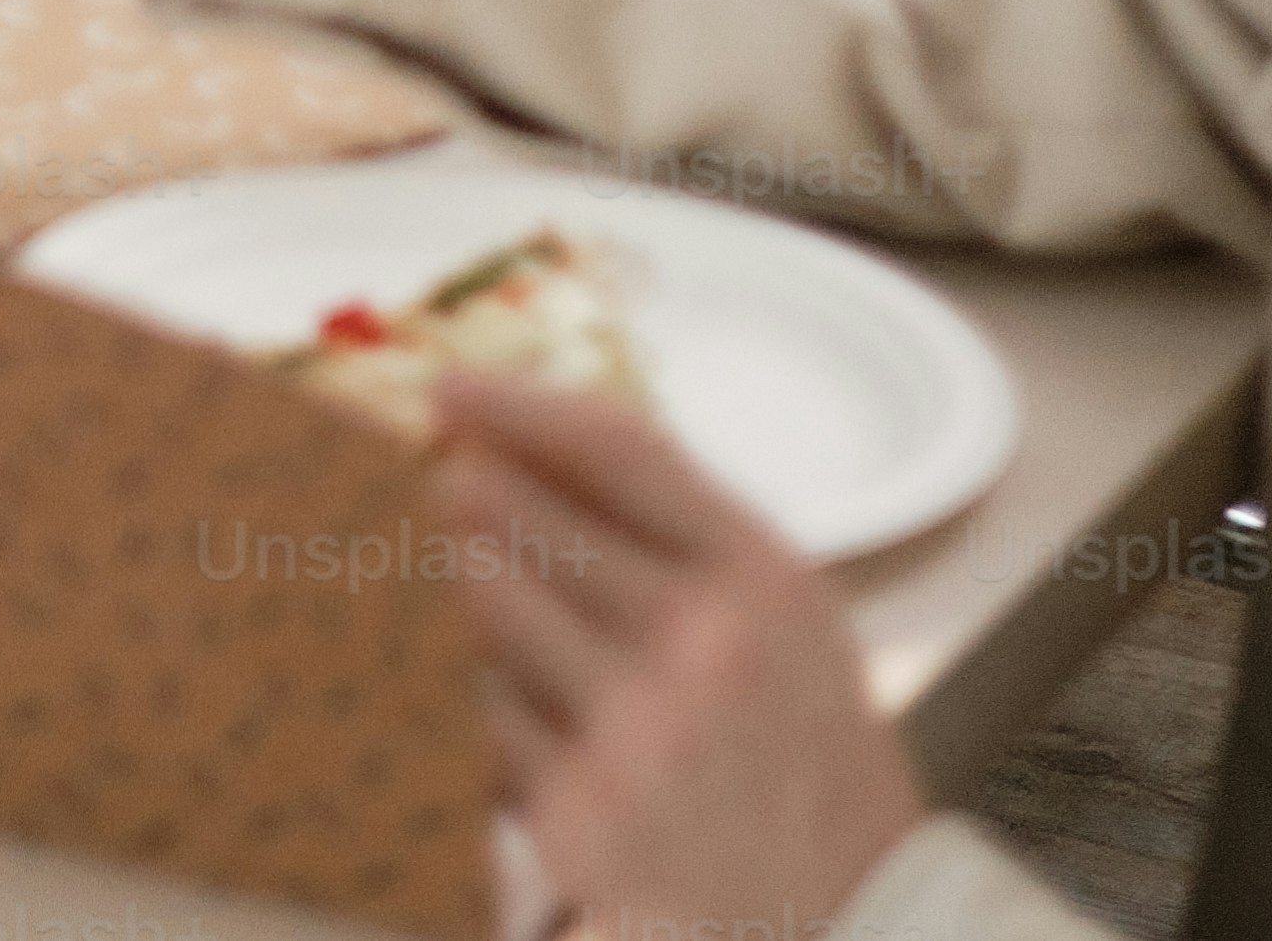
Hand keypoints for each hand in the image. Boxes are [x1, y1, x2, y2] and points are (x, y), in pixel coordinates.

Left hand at [435, 375, 925, 936]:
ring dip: (447, 583)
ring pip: (478, 605)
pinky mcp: (579, 813)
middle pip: (519, 514)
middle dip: (453, 490)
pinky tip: (469, 689)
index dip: (513, 403)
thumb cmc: (812, 763)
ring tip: (427, 574)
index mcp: (765, 581)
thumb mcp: (795, 625)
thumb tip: (534, 443)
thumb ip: (685, 535)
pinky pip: (477, 714)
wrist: (857, 922)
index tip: (445, 385)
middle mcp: (704, 645)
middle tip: (414, 480)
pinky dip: (463, 693)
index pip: (616, 450)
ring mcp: (637, 732)